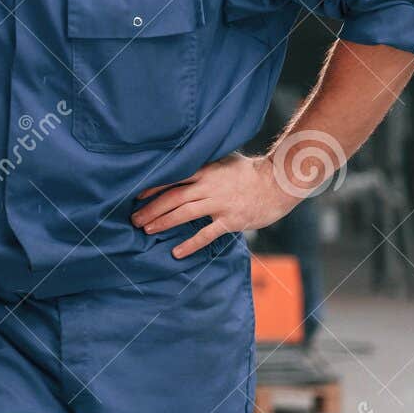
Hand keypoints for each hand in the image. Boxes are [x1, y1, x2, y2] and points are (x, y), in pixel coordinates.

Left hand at [129, 152, 298, 258]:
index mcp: (206, 170)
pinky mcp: (231, 220)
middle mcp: (209, 186)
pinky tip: (177, 252)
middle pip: (173, 198)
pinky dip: (191, 244)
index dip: (153, 187)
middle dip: (151, 208)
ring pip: (185, 214)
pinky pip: (207, 234)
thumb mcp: (225, 159)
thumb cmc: (250, 171)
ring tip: (147, 230)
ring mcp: (220, 204)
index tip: (137, 196)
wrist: (279, 183)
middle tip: (134, 219)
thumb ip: (205, 163)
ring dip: (163, 222)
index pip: (173, 178)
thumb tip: (184, 160)